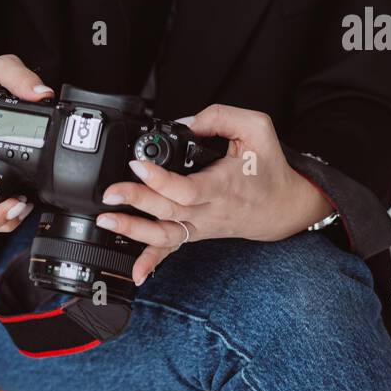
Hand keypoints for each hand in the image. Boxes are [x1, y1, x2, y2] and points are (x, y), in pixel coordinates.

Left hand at [95, 103, 332, 284]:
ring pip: (166, 234)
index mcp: (224, 186)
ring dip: (134, 229)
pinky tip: (137, 272)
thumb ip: (221, 118)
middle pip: (169, 211)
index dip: (159, 179)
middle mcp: (211, 211)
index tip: (138, 164)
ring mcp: (203, 226)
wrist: (283, 206)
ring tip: (108, 219)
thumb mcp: (256, 129)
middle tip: (111, 192)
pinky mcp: (198, 232)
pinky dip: (153, 261)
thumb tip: (187, 123)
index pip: (188, 189)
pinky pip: (174, 249)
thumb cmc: (269, 167)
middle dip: (136, 201)